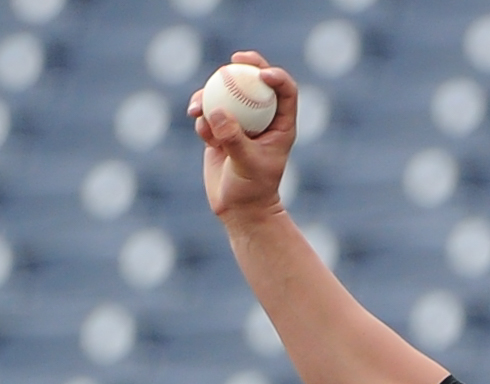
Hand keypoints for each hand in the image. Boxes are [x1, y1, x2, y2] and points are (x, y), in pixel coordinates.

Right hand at [188, 52, 297, 224]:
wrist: (238, 209)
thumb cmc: (252, 190)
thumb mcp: (246, 165)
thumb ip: (232, 138)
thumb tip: (216, 111)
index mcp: (281, 126)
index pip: (285, 92)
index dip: (277, 76)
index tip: (261, 73)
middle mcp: (262, 120)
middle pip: (256, 83)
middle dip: (247, 66)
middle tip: (234, 59)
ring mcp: (240, 123)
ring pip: (227, 94)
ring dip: (211, 94)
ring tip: (197, 108)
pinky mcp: (219, 130)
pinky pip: (208, 113)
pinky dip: (202, 117)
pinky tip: (203, 133)